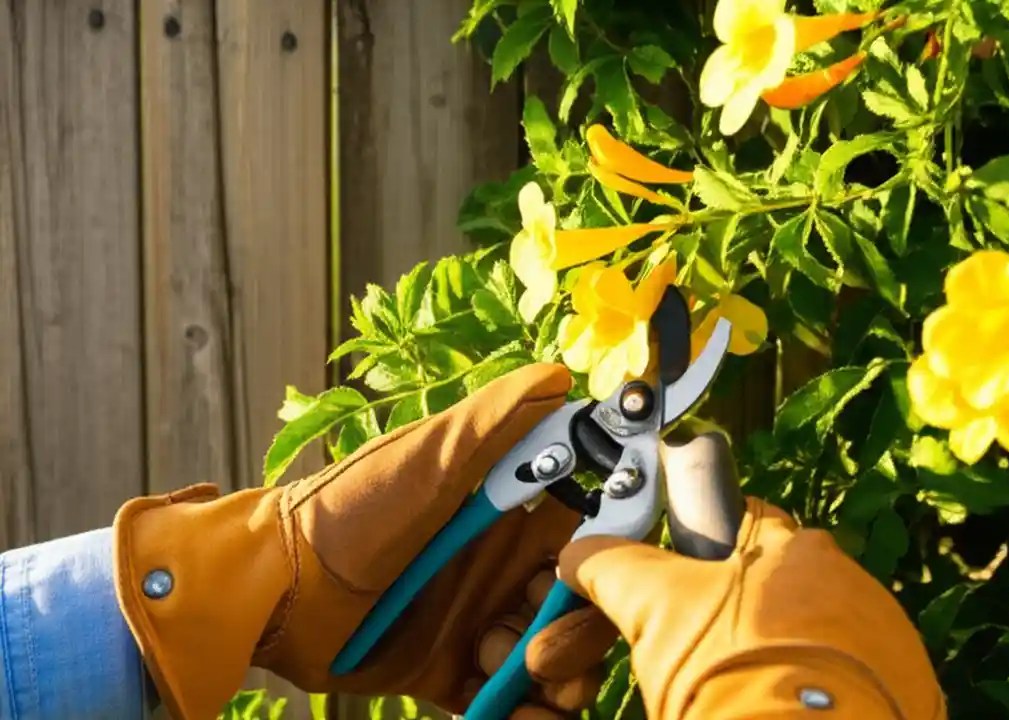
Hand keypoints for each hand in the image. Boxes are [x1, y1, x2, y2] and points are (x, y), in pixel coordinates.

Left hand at [112, 363, 617, 719]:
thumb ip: (496, 418)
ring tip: (506, 671)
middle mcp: (506, 566)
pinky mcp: (455, 671)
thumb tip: (561, 376)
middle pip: (584, 607)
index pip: (594, 537)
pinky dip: (525, 714)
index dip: (609, 563)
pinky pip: (512, 703)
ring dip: (553, 677)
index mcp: (512, 513)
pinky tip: (509, 711)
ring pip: (557, 660)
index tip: (592, 583)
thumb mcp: (426, 455)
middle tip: (537, 651)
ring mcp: (482, 620)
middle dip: (578, 636)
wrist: (275, 591)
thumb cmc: (348, 510)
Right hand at [542, 497, 947, 719]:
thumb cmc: (729, 675)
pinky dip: (824, 692)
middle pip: (776, 586)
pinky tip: (790, 714)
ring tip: (745, 698)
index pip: (738, 526)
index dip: (700, 560)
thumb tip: (581, 553)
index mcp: (789, 544)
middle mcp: (846, 577)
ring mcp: (882, 634)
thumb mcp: (653, 611)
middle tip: (704, 662)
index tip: (682, 595)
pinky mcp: (908, 684)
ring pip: (814, 633)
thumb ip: (616, 567)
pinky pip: (855, 676)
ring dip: (783, 655)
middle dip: (739, 617)